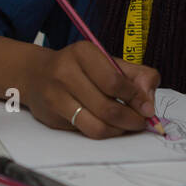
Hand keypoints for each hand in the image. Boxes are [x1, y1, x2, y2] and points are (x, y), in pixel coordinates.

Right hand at [21, 40, 160, 137]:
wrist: (37, 75)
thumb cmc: (81, 68)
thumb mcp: (109, 62)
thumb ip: (138, 76)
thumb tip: (148, 104)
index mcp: (83, 52)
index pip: (115, 81)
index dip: (136, 98)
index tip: (147, 107)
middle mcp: (65, 71)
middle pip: (107, 107)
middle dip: (131, 119)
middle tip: (141, 122)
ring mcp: (55, 96)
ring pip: (97, 125)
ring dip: (119, 130)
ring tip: (127, 126)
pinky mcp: (51, 116)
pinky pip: (85, 131)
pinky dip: (104, 133)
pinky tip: (110, 126)